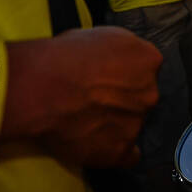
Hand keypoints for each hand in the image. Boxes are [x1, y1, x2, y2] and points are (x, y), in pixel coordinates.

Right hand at [10, 27, 161, 169]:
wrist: (41, 88)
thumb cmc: (64, 56)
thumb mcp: (102, 36)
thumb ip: (122, 52)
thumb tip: (122, 62)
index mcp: (148, 61)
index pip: (147, 70)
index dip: (125, 74)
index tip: (108, 78)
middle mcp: (150, 93)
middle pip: (142, 98)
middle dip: (123, 99)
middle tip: (95, 99)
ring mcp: (136, 124)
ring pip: (132, 125)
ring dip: (115, 124)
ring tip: (85, 119)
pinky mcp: (119, 151)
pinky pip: (128, 156)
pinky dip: (115, 152)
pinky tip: (98, 144)